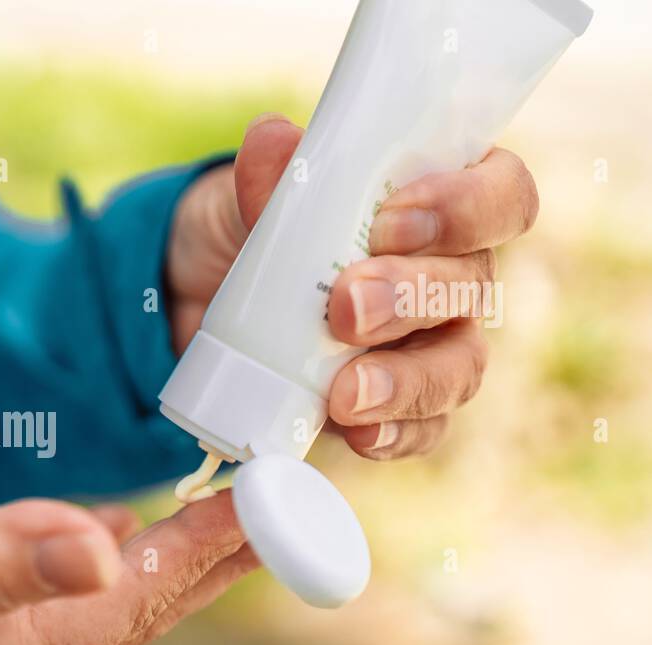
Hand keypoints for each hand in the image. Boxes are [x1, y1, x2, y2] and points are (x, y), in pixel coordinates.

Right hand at [0, 496, 256, 644]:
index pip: (125, 604)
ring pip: (89, 601)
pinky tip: (102, 533)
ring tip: (219, 513)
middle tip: (283, 504)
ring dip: (160, 558)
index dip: (204, 553)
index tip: (279, 502)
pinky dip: (89, 557)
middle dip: (206, 559)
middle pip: (125, 610)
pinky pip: (39, 592)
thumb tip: (105, 542)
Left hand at [167, 113, 539, 459]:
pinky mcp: (398, 407)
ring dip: (406, 380)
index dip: (464, 208)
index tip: (391, 219)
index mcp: (443, 202)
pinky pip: (421, 429)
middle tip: (346, 306)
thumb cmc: (261, 229)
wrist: (207, 299)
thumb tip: (274, 142)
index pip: (502, 195)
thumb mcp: (255, 195)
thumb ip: (272, 175)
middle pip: (473, 288)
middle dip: (411, 298)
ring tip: (346, 392)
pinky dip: (393, 435)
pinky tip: (358, 436)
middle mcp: (454, 275)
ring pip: (457, 366)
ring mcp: (432, 346)